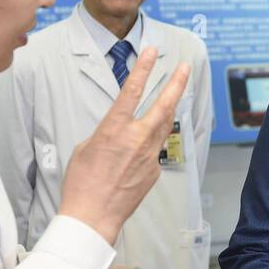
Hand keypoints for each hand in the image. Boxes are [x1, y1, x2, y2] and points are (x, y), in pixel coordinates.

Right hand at [59, 47, 190, 243]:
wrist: (93, 216)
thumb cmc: (82, 183)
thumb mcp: (86, 148)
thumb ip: (108, 134)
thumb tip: (119, 134)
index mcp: (114, 129)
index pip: (133, 90)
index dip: (144, 68)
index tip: (152, 52)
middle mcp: (136, 139)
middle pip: (163, 105)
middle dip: (176, 83)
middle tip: (185, 68)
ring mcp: (149, 156)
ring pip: (164, 126)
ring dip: (170, 108)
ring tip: (176, 93)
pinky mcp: (154, 172)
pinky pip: (155, 151)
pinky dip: (151, 144)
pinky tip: (140, 149)